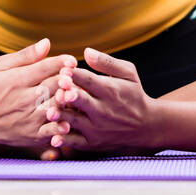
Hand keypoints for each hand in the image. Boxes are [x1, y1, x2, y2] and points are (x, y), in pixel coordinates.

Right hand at [0, 38, 79, 157]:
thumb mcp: (1, 67)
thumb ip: (26, 55)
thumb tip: (47, 42)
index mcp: (17, 80)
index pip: (45, 67)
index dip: (62, 63)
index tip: (71, 61)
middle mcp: (24, 99)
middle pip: (54, 86)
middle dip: (69, 80)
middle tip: (79, 76)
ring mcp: (29, 119)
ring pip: (57, 107)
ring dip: (70, 101)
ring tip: (79, 95)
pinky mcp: (33, 135)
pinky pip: (53, 131)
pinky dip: (64, 126)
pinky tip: (71, 119)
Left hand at [45, 48, 160, 157]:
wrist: (146, 127)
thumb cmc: (133, 94)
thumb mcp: (128, 73)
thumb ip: (107, 62)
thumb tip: (86, 51)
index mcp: (110, 90)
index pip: (90, 80)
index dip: (75, 74)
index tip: (64, 67)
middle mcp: (103, 110)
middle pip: (82, 101)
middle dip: (69, 93)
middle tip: (58, 86)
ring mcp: (97, 128)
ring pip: (74, 121)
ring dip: (62, 116)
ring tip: (50, 111)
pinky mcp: (92, 143)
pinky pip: (74, 142)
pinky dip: (64, 140)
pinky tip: (53, 136)